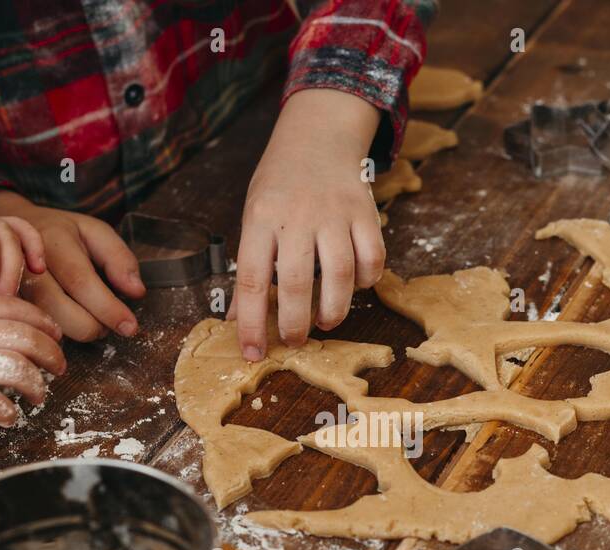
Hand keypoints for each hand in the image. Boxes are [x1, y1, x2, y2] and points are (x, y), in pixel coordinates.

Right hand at [0, 190, 145, 340]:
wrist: (12, 231)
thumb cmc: (59, 233)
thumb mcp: (94, 231)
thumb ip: (118, 257)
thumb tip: (136, 291)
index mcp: (52, 242)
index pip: (81, 282)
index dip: (108, 308)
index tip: (130, 326)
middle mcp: (26, 266)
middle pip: (61, 312)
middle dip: (93, 327)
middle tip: (109, 322)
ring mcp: (12, 288)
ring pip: (47, 327)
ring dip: (78, 332)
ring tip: (90, 316)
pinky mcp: (6, 306)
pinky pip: (35, 329)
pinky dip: (59, 332)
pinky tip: (68, 317)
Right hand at [0, 293, 65, 426]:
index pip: (16, 307)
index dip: (43, 322)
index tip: (54, 335)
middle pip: (28, 338)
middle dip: (52, 355)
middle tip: (58, 369)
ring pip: (19, 370)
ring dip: (37, 387)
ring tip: (38, 397)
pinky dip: (8, 413)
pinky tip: (9, 418)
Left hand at [229, 88, 385, 360]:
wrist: (318, 135)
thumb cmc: (280, 184)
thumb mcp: (253, 216)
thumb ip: (249, 265)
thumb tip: (237, 318)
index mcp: (261, 218)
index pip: (252, 280)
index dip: (251, 323)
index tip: (251, 352)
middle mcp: (297, 216)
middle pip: (298, 284)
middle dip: (295, 325)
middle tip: (294, 341)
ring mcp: (335, 214)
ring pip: (339, 275)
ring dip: (333, 310)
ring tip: (325, 321)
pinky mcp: (365, 213)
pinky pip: (372, 259)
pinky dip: (365, 281)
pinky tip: (353, 286)